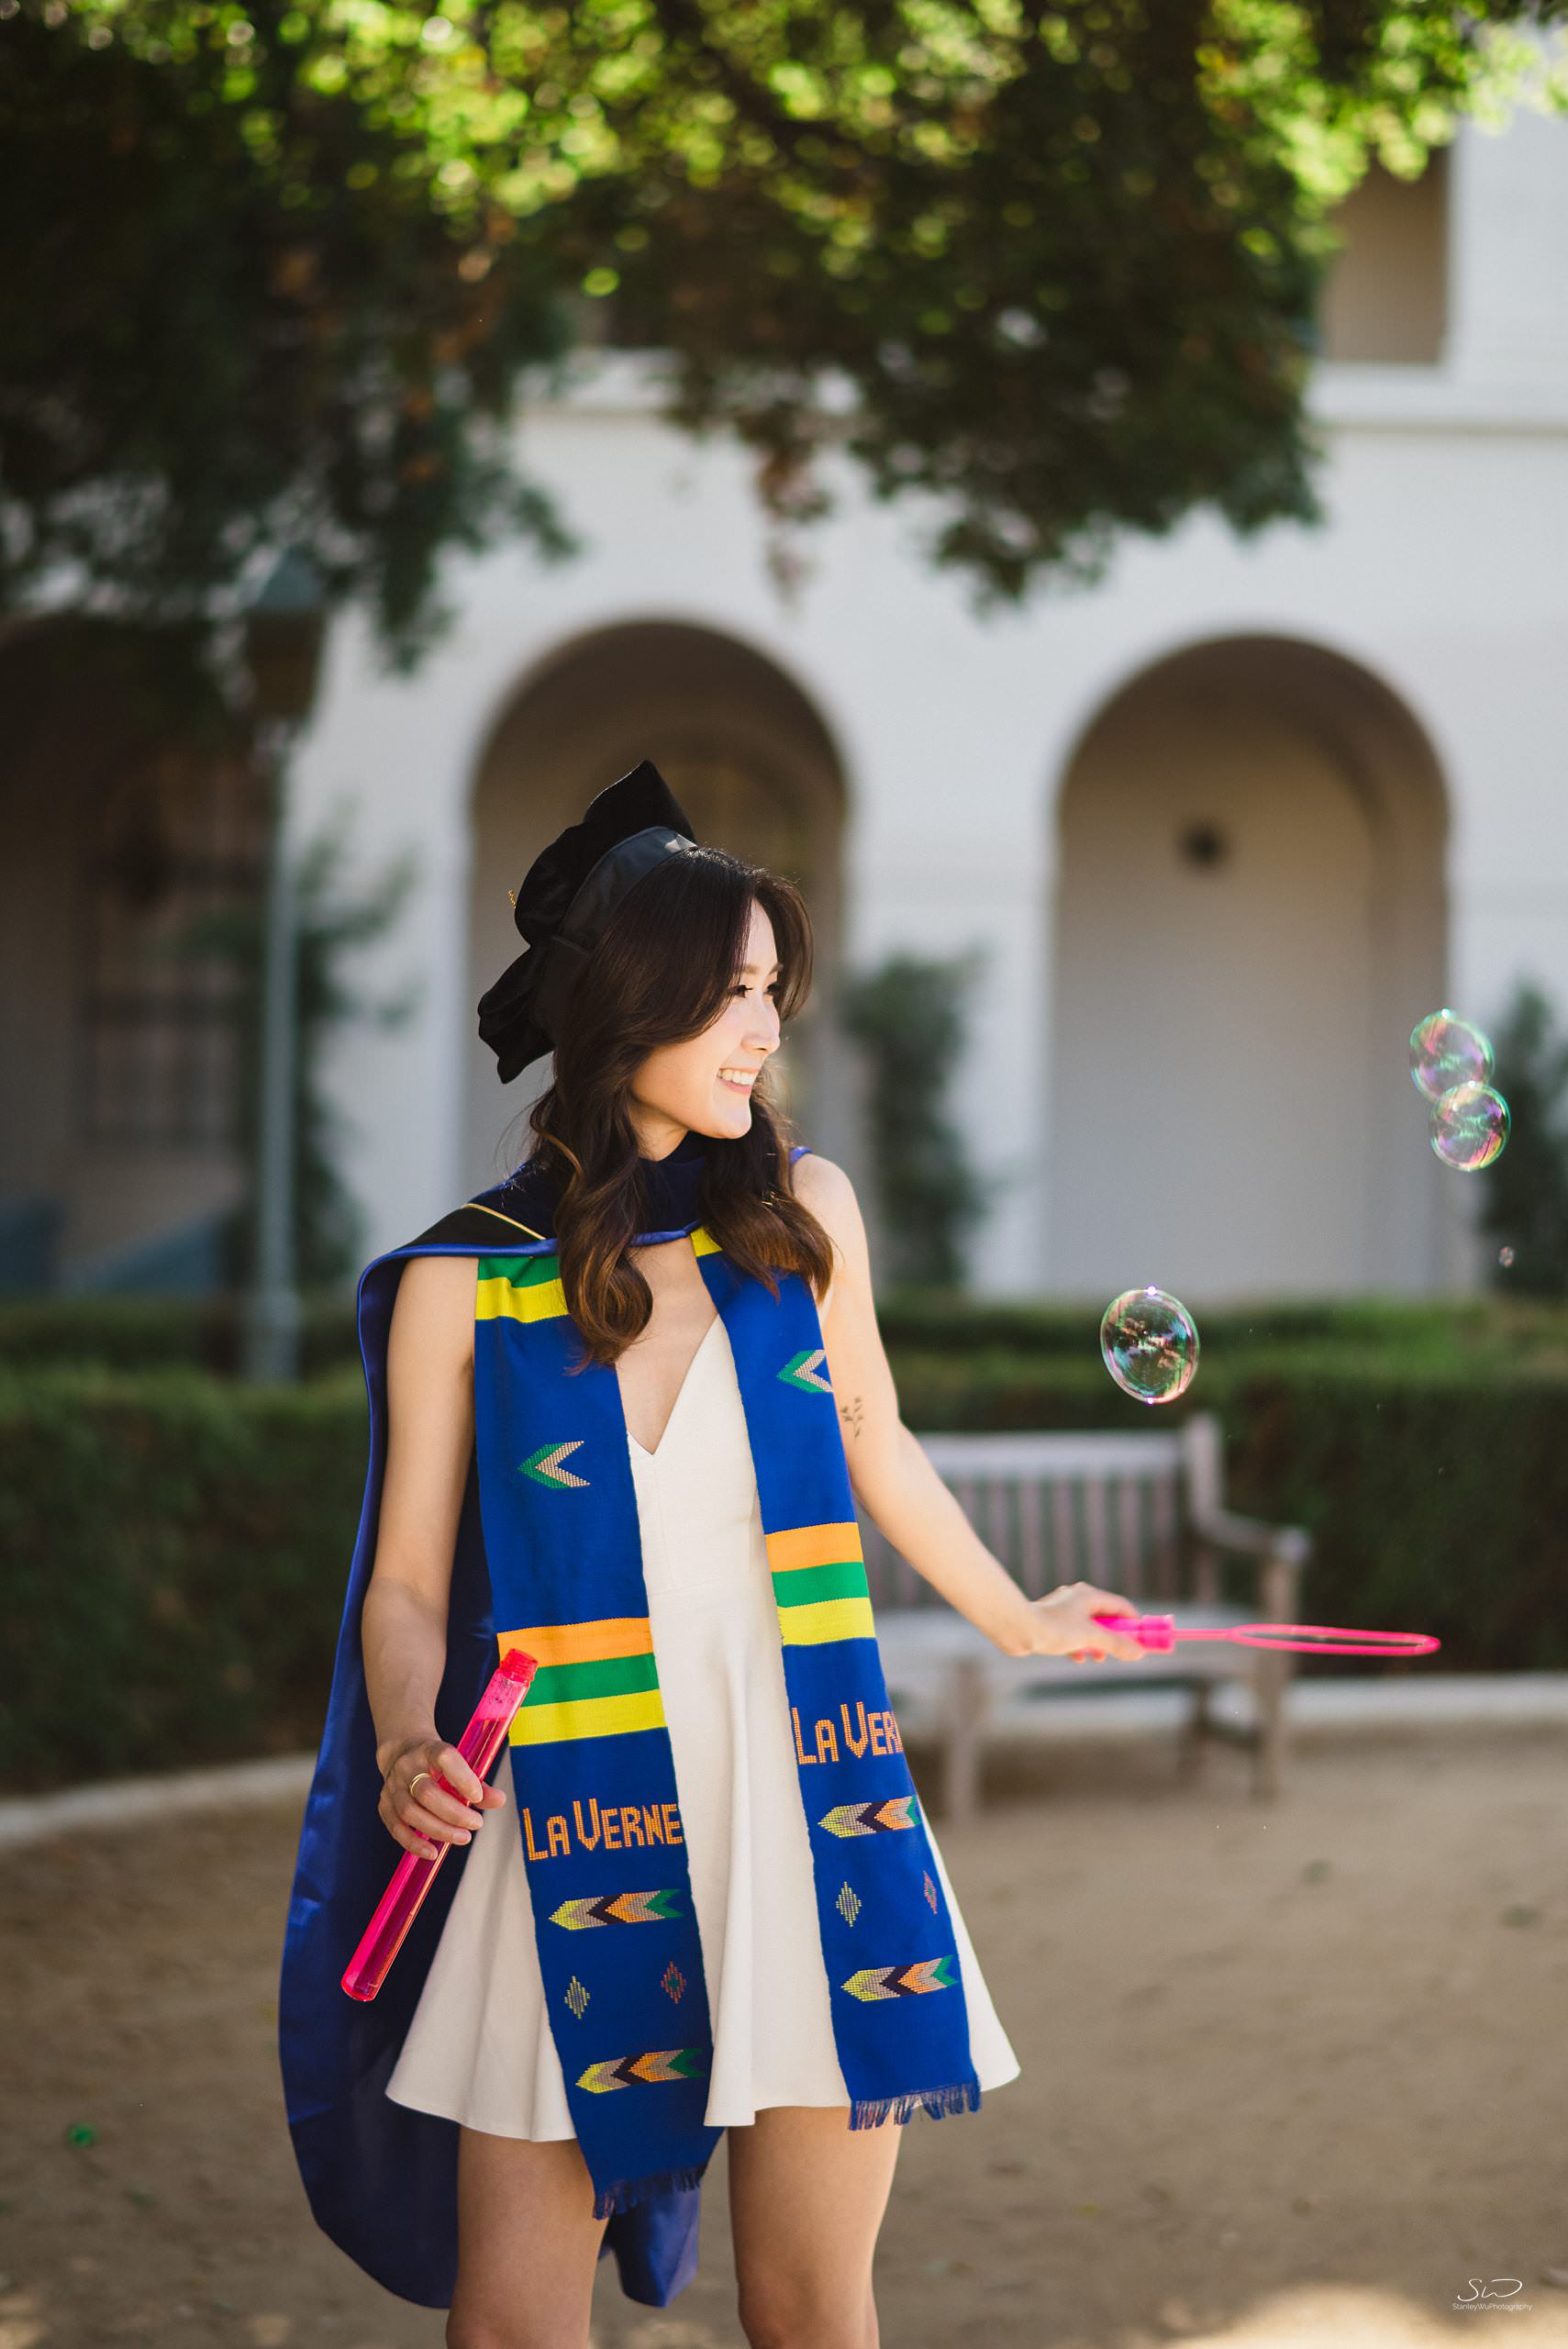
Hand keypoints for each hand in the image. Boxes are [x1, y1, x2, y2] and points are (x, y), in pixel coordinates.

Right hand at [378, 1734, 506, 1859]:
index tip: (478, 1797)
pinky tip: (433, 1852)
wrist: (402, 1751)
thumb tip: (499, 1800)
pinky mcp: (384, 1804)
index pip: (444, 1757)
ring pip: (410, 1812)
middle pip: (426, 1792)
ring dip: (438, 1830)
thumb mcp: (459, 1764)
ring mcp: (393, 1786)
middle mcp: (407, 1767)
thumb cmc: (437, 1762)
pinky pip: (396, 1827)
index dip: (462, 1777)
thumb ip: (479, 1783)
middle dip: (454, 1813)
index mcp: (429, 1749)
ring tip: (462, 1838)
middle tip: (476, 1824)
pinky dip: (414, 1843)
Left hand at [1021, 1582, 1146, 1665]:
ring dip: (1096, 1644)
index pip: (1121, 1606)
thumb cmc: (1055, 1629)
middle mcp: (1077, 1597)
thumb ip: (1116, 1644)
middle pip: (1105, 1618)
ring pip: (1088, 1627)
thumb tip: (1139, 1653)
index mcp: (1089, 1595)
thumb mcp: (1090, 1637)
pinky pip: (1073, 1633)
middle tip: (1120, 1653)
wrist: (1018, 1629)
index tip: (1143, 1639)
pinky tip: (1075, 1657)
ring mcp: (1063, 1609)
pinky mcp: (1051, 1620)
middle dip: (1113, 1637)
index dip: (1134, 1623)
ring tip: (1096, 1658)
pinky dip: (1078, 1645)